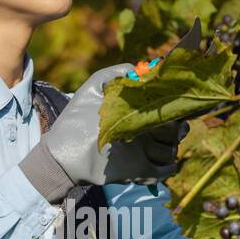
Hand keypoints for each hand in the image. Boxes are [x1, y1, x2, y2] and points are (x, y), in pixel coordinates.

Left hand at [18, 63, 187, 200]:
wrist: (62, 154)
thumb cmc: (76, 119)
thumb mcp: (93, 88)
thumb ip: (116, 73)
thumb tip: (141, 68)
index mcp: (137, 112)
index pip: (166, 108)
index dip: (174, 106)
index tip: (173, 103)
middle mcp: (143, 132)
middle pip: (176, 129)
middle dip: (176, 128)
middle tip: (166, 126)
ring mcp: (142, 152)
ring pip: (172, 149)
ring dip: (167, 147)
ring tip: (150, 144)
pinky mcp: (138, 170)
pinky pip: (164, 171)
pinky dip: (165, 167)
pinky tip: (154, 161)